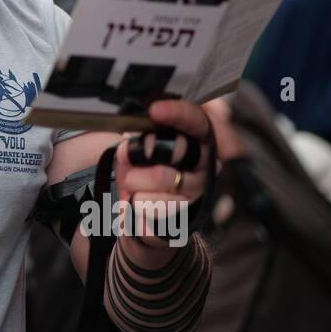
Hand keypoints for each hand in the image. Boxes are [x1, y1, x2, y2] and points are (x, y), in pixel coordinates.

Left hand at [115, 99, 216, 248]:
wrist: (143, 215)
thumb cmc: (143, 171)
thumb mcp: (140, 146)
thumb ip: (140, 137)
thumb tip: (130, 139)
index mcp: (197, 143)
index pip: (198, 122)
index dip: (179, 114)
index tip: (155, 110)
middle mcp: (204, 168)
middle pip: (174, 151)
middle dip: (140, 152)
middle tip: (126, 156)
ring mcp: (196, 195)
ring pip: (158, 178)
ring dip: (133, 180)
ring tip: (134, 184)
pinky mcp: (182, 221)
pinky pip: (150, 207)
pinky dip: (133, 203)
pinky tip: (136, 202)